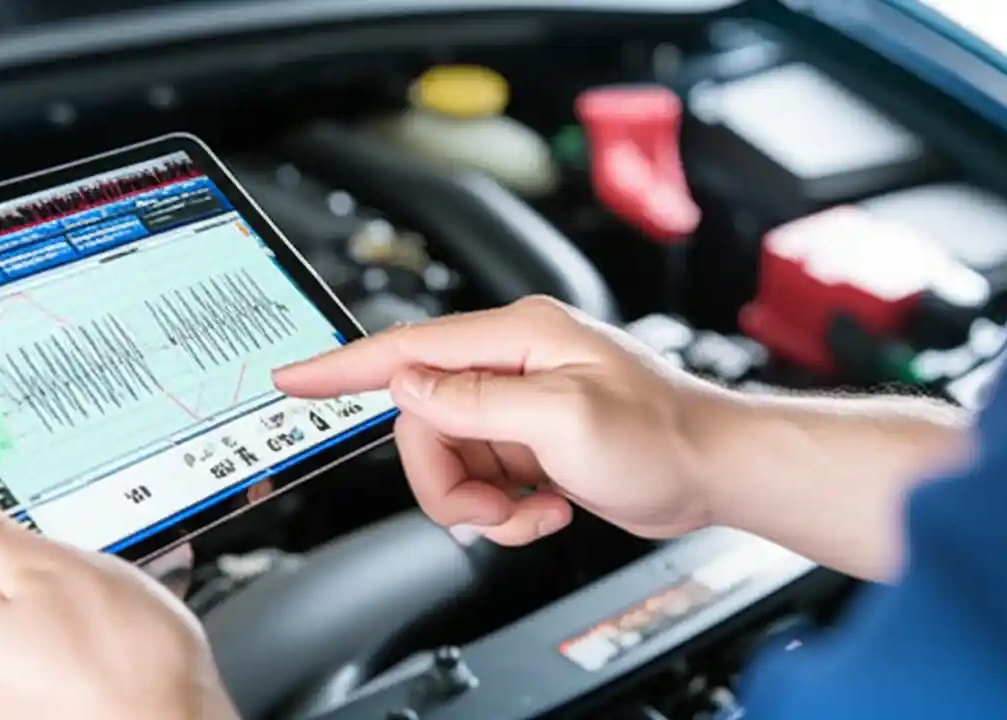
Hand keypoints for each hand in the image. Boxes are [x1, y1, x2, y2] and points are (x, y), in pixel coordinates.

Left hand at [0, 475, 238, 719]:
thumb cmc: (125, 661)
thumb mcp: (51, 567)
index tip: (7, 512)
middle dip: (14, 561)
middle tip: (73, 555)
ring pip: (8, 623)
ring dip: (48, 600)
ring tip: (108, 596)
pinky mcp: (31, 716)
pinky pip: (36, 659)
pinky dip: (67, 638)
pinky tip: (113, 634)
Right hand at [274, 296, 720, 545]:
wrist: (711, 471)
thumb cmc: (663, 436)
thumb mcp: (565, 419)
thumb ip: (478, 400)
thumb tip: (409, 386)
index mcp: (517, 338)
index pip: (409, 348)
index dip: (343, 367)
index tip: (296, 378)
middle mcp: (511, 364)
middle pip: (423, 425)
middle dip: (448, 481)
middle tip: (494, 510)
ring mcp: (516, 404)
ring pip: (446, 460)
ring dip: (482, 503)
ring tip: (534, 509)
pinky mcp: (524, 439)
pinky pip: (477, 479)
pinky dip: (503, 510)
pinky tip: (547, 507)